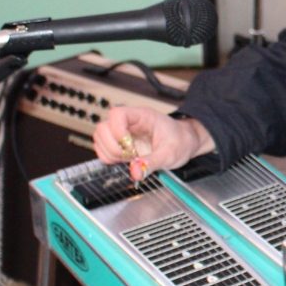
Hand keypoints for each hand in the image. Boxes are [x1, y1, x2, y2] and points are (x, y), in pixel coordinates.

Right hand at [92, 106, 213, 181]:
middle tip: (130, 157)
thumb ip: (152, 163)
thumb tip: (136, 172)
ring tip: (130, 159)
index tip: (129, 147)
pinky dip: (109, 159)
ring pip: (100, 139)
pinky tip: (126, 161)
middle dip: (114, 147)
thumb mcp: (170, 154)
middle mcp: (129, 122)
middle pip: (103, 128)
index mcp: (141, 116)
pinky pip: (103, 150)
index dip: (118, 131)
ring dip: (111, 154)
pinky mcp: (120, 144)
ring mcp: (122, 133)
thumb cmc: (180, 141)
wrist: (185, 143)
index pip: (117, 114)